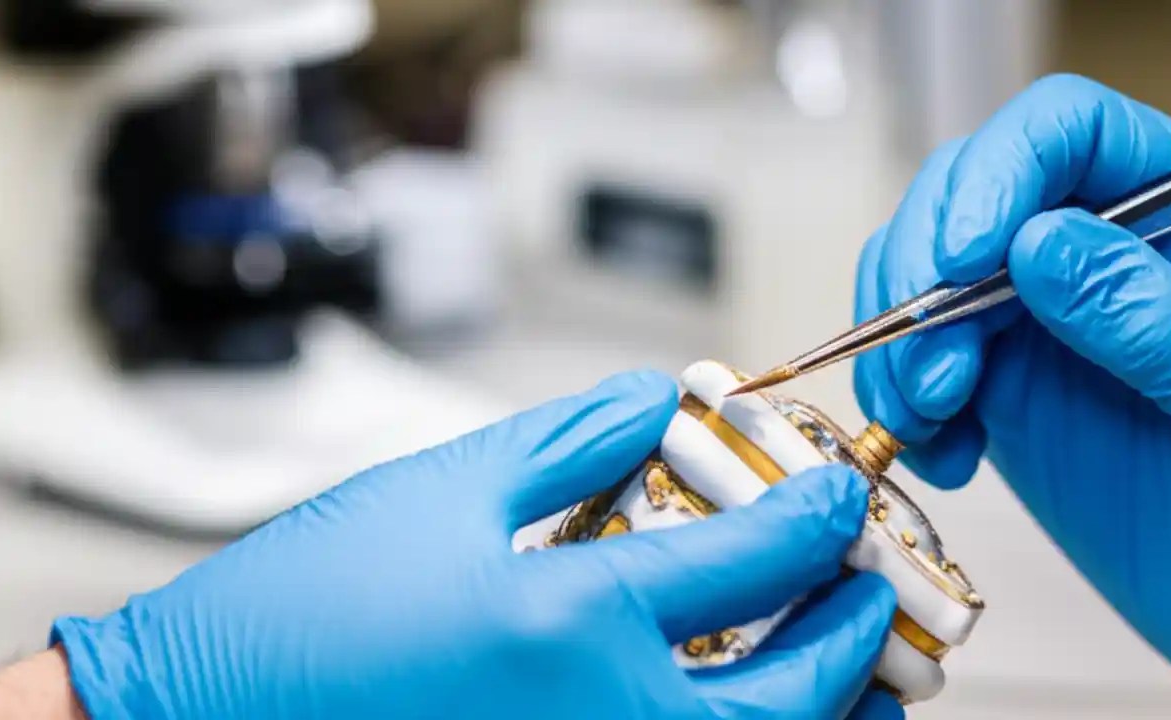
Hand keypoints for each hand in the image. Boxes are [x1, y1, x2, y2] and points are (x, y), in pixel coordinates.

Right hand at [51, 371, 898, 719]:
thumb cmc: (304, 615)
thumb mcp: (444, 490)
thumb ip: (573, 441)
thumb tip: (659, 402)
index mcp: (576, 621)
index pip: (757, 556)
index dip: (817, 510)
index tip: (834, 490)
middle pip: (797, 691)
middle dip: (856, 628)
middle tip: (865, 579)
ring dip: (836, 716)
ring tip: (862, 671)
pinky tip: (760, 715)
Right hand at [855, 74, 1170, 714]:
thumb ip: (1154, 319)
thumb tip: (1041, 246)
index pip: (1071, 134)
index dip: (1003, 174)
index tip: (964, 260)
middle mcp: (1102, 257)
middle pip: (970, 195)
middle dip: (926, 274)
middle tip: (937, 368)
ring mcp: (1043, 324)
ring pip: (923, 274)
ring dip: (900, 342)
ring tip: (931, 415)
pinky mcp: (1003, 391)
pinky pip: (915, 361)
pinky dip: (899, 401)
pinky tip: (944, 451)